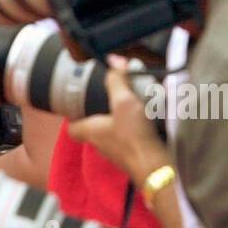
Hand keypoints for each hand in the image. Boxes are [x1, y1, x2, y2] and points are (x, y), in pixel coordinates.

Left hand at [66, 56, 168, 181]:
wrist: (156, 168)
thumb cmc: (134, 137)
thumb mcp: (124, 101)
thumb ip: (117, 80)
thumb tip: (113, 59)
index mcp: (90, 131)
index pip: (72, 127)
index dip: (74, 116)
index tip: (80, 103)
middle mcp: (100, 144)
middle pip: (93, 129)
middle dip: (101, 114)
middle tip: (110, 99)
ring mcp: (117, 154)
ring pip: (112, 135)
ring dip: (120, 122)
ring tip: (132, 106)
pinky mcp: (133, 158)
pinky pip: (130, 141)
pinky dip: (135, 131)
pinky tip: (147, 120)